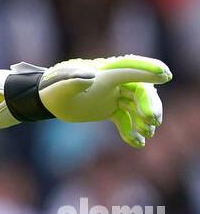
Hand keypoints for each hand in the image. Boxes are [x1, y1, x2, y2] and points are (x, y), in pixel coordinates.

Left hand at [37, 55, 171, 147]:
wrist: (47, 100)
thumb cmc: (53, 88)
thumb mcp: (61, 85)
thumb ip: (75, 79)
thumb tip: (90, 76)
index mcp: (107, 72)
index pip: (132, 70)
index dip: (149, 71)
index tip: (165, 75)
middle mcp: (114, 82)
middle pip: (140, 90)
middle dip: (149, 104)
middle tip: (153, 121)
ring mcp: (114, 95)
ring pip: (136, 106)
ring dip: (144, 120)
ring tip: (147, 134)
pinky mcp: (110, 108)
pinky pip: (125, 119)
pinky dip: (131, 131)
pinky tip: (137, 143)